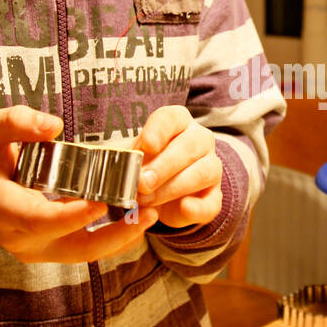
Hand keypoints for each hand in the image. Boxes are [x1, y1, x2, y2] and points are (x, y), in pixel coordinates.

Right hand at [0, 105, 158, 263]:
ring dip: (122, 237)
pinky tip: (140, 218)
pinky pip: (90, 249)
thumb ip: (15, 123)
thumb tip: (53, 125)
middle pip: (74, 246)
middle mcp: (22, 239)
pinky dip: (116, 236)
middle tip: (147, 212)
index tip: (103, 202)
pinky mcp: (55, 250)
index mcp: (3, 210)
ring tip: (153, 214)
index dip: (72, 215)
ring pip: (87, 253)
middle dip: (113, 233)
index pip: (40, 220)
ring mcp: (40, 249)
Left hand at [135, 106, 222, 229]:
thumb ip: (123, 159)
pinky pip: (211, 202)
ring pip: (202, 173)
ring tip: (147, 200)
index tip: (146, 145)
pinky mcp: (214, 196)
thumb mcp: (130, 157)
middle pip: (189, 146)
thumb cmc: (144, 165)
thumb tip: (112, 165)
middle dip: (163, 166)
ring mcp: (212, 168)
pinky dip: (198, 208)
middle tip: (141, 182)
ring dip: (173, 188)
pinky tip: (183, 208)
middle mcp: (200, 140)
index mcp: (178, 122)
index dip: (159, 130)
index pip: (171, 118)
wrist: (161, 194)